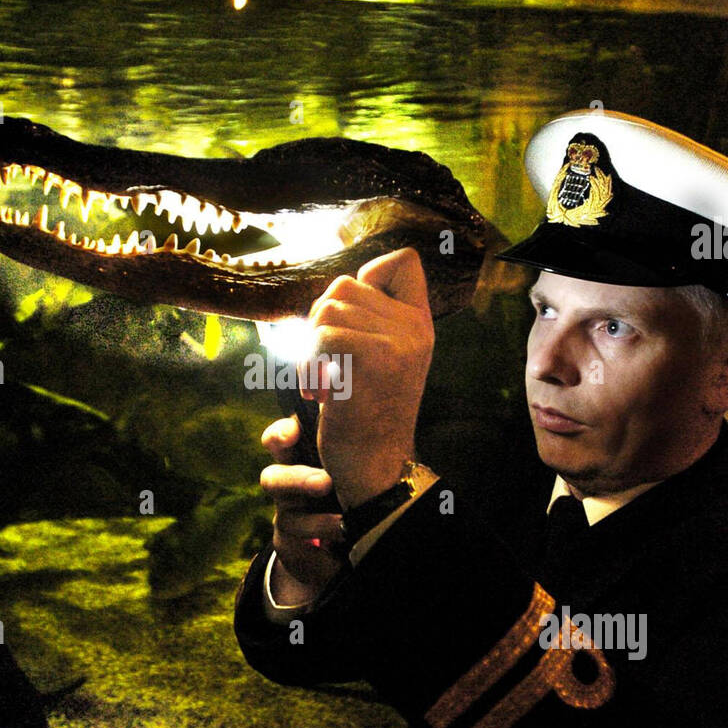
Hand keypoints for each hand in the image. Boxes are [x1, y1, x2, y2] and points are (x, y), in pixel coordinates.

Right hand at [259, 416, 344, 605]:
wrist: (344, 542)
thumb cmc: (353, 489)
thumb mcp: (350, 464)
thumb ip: (346, 437)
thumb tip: (348, 401)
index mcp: (301, 458)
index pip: (280, 440)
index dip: (280, 435)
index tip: (292, 434)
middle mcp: (289, 486)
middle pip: (272, 478)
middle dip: (298, 480)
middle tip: (326, 483)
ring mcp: (287, 517)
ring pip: (286, 517)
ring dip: (317, 522)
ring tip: (344, 526)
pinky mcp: (288, 546)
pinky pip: (296, 546)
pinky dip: (320, 549)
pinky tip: (338, 549)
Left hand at [303, 247, 434, 509]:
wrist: (376, 467)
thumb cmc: (365, 414)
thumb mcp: (382, 359)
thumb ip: (371, 320)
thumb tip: (336, 288)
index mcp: (420, 323)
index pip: (404, 260)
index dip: (367, 275)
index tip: (352, 318)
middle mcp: (416, 328)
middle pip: (343, 285)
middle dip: (319, 322)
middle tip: (324, 364)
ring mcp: (398, 342)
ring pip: (326, 309)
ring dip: (308, 345)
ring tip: (320, 380)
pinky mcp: (374, 360)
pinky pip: (320, 336)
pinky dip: (306, 365)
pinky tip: (319, 393)